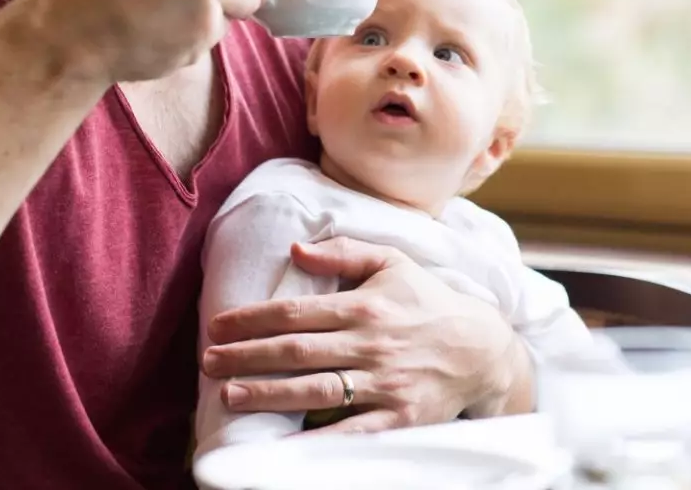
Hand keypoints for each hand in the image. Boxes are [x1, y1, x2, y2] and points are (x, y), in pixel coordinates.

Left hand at [202, 238, 533, 433]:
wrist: (482, 348)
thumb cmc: (429, 302)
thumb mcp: (394, 262)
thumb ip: (346, 251)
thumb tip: (297, 248)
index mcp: (365, 305)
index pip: (297, 312)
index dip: (252, 319)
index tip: (218, 325)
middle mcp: (371, 344)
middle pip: (297, 351)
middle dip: (248, 356)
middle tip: (208, 360)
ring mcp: (384, 383)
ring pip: (316, 389)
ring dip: (269, 393)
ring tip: (230, 393)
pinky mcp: (398, 417)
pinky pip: (351, 432)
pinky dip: (316, 440)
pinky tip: (282, 442)